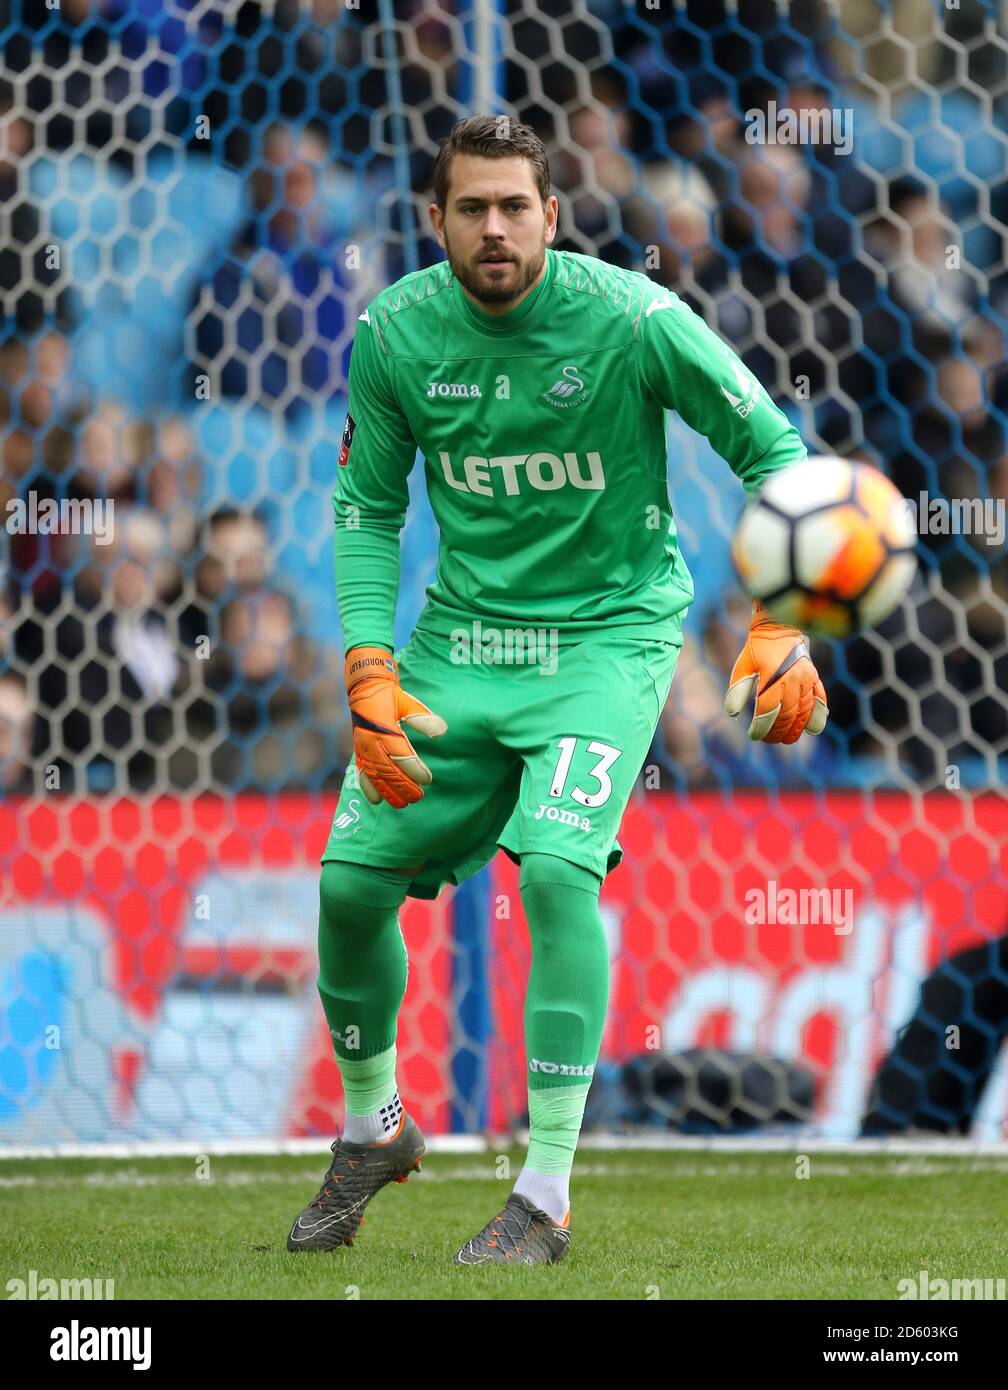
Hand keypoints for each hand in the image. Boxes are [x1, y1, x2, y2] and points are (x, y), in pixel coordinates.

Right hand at [345, 646, 446, 807]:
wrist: (365, 687)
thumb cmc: (390, 696)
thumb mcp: (408, 702)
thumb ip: (423, 718)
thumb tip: (441, 731)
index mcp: (386, 729)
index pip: (402, 756)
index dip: (414, 770)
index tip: (427, 780)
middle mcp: (371, 741)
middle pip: (388, 771)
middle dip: (403, 787)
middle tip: (418, 798)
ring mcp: (363, 747)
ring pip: (375, 776)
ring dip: (388, 792)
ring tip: (401, 804)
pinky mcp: (358, 751)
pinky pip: (361, 773)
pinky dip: (368, 787)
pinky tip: (375, 801)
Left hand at [723, 601, 828, 744]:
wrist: (781, 624)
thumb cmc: (758, 646)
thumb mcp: (744, 665)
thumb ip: (738, 689)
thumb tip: (732, 713)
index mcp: (773, 676)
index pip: (768, 711)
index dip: (762, 727)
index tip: (754, 736)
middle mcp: (793, 679)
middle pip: (787, 715)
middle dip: (778, 731)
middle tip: (769, 740)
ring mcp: (807, 678)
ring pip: (805, 711)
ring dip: (797, 728)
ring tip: (788, 739)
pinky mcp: (815, 676)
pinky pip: (820, 699)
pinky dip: (818, 715)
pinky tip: (814, 729)